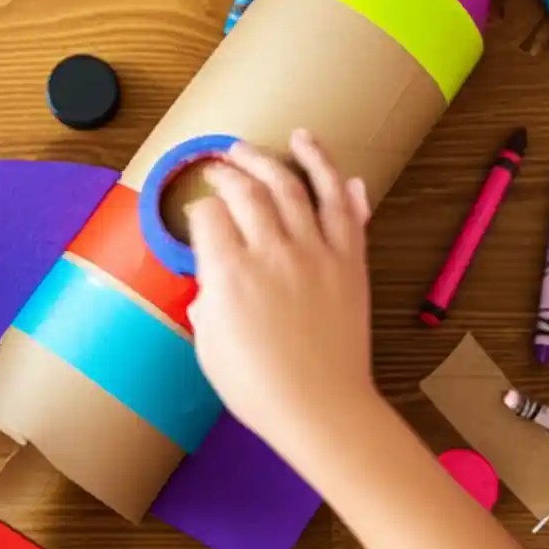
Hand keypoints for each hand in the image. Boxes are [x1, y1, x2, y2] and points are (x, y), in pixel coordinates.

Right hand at [187, 129, 374, 443]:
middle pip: (248, 189)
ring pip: (298, 185)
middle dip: (231, 168)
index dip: (199, 208)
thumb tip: (212, 280)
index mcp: (230, 273)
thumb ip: (206, 300)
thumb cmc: (258, 387)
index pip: (208, 214)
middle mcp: (272, 252)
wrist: (321, 408)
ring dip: (282, 157)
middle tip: (223, 160)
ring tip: (275, 140)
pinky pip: (346, 211)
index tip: (199, 212)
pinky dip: (338, 182)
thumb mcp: (209, 346)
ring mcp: (316, 253)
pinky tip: (331, 166)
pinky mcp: (349, 262)